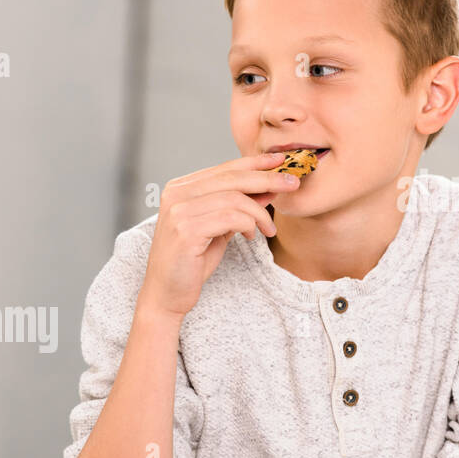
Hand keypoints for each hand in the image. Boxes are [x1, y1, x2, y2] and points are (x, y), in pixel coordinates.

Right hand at [139, 154, 295, 318]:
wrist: (166, 294)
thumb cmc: (190, 263)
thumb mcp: (218, 228)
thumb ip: (238, 207)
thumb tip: (269, 187)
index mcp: (180, 188)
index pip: (224, 168)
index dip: (255, 163)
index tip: (281, 162)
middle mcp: (176, 194)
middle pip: (231, 177)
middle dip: (266, 179)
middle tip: (292, 184)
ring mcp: (178, 211)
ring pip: (234, 198)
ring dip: (259, 212)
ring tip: (268, 228)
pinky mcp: (185, 230)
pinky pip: (230, 217)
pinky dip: (248, 224)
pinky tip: (252, 236)